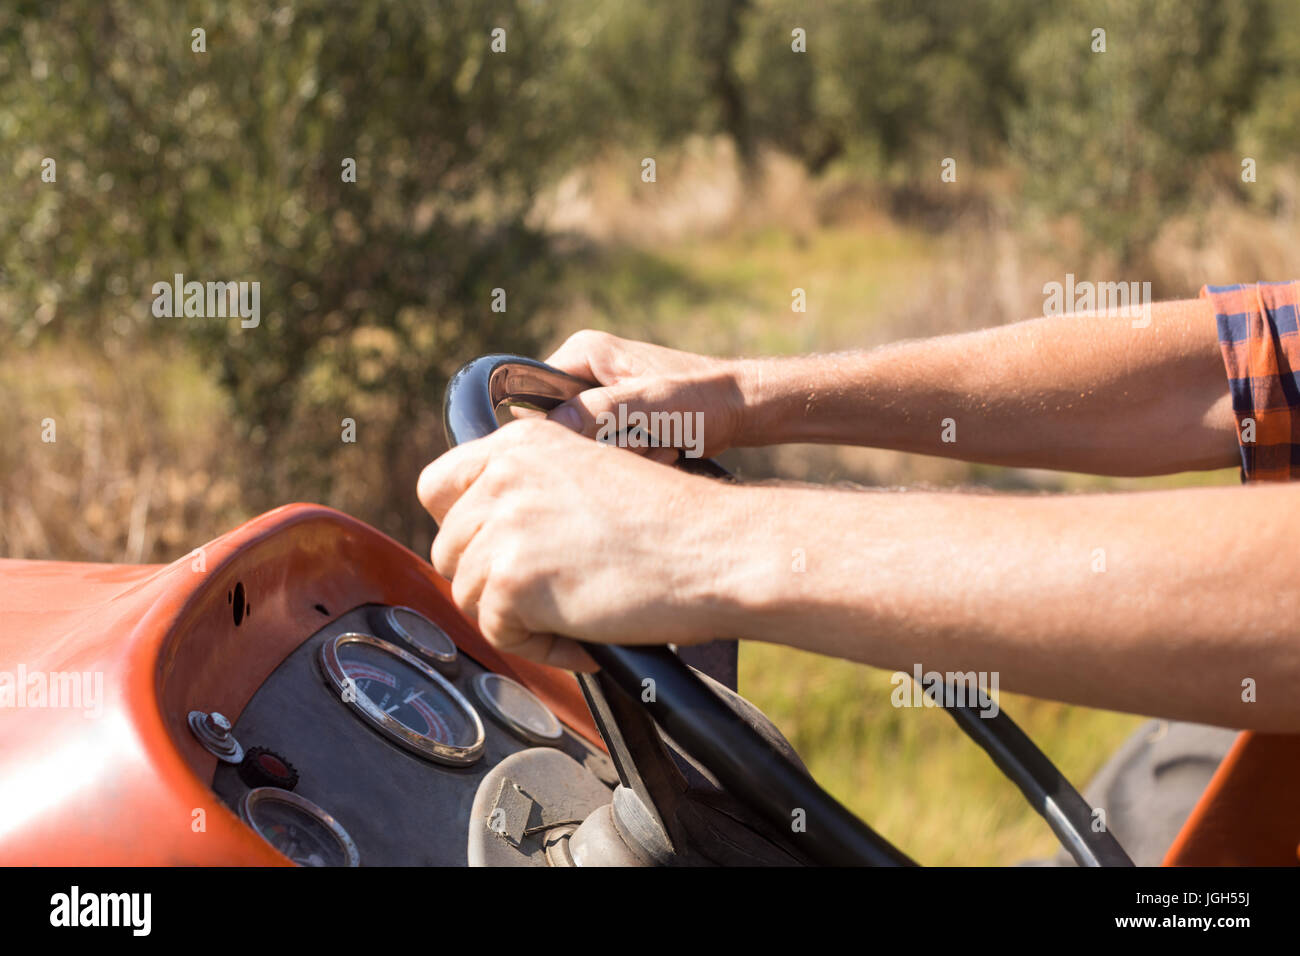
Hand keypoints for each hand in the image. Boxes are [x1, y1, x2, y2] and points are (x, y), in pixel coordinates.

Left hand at [416, 418, 742, 669]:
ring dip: (516, 617)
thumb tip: (489, 536)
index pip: (438, 486)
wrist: (715, 549)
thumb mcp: (590, 473)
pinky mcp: (514, 580)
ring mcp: (504, 526)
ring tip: (573, 619)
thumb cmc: (673, 523)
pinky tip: (584, 639)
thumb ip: (532, 489)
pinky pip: (498, 632)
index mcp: (521, 442)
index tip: (493, 553)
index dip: (459, 527)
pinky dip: (541, 648)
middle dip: (491, 582)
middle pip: (448, 549)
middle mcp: (504, 476)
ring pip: (467, 594)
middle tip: (545, 599)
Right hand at [542, 330, 749, 460]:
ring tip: (662, 445)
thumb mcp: (650, 405)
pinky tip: (665, 449)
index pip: (533, 396)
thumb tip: (547, 429)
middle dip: (603, 447)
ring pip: (586, 445)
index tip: (596, 445)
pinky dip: (635, 458)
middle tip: (646, 442)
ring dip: (625, 456)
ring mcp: (602, 398)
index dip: (556, 429)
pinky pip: (606, 451)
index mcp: (585, 353)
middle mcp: (586, 372)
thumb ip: (598, 412)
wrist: (743, 407)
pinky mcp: (617, 420)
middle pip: (563, 427)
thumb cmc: (703, 398)